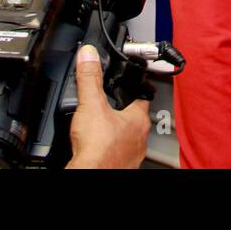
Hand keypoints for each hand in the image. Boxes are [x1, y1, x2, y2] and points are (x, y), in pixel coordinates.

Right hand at [65, 44, 150, 168]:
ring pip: (128, 135)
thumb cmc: (97, 149)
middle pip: (133, 116)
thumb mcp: (90, 104)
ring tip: (102, 125)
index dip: (132, 88)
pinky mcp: (122, 165)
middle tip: (109, 105)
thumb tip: (89, 55)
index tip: (128, 83)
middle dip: (122, 110)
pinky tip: (100, 145)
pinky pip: (119, 151)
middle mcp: (140, 138)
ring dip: (118, 130)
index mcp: (137, 119)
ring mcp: (132, 153)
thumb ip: (89, 77)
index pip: (141, 96)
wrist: (90, 174)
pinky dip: (111, 146)